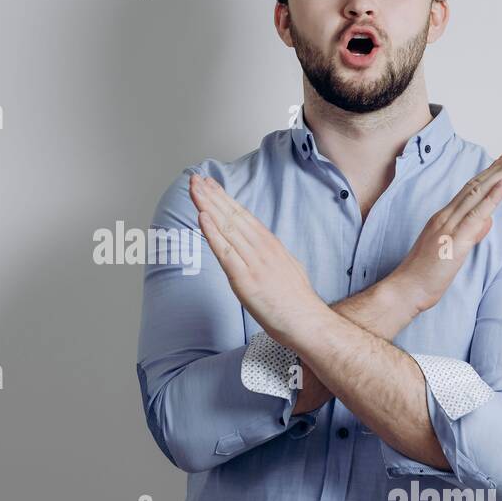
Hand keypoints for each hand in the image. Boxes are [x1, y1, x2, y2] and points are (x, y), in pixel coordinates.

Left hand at [189, 173, 327, 346]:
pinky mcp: (244, 280)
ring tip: (194, 189)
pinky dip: (212, 233)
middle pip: (232, 216)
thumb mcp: (286, 266)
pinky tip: (202, 217)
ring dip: (208, 206)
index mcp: (270, 245)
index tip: (210, 185)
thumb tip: (260, 247)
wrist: (307, 322)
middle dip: (211, 195)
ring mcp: (253, 263)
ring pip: (226, 228)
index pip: (243, 215)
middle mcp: (261, 249)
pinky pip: (225, 252)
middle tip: (195, 178)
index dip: (224, 198)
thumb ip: (270, 255)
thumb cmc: (297, 301)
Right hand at [389, 149, 501, 314]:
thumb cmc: (426, 274)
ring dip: (500, 174)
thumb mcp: (452, 250)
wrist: (407, 289)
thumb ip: (470, 233)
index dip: (489, 173)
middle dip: (500, 167)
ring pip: (478, 194)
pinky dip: (491, 198)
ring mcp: (450, 226)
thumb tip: (487, 221)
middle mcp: (446, 216)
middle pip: (476, 186)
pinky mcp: (454, 240)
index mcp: (445, 218)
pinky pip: (476, 216)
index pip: (470, 190)